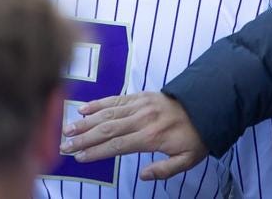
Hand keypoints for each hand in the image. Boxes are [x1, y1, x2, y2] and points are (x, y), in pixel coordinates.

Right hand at [60, 92, 206, 180]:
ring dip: (86, 122)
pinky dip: (98, 103)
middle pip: (107, 129)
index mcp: (151, 136)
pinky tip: (84, 109)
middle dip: (84, 138)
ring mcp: (139, 104)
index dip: (97, 152)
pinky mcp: (140, 95)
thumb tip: (143, 176)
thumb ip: (164, 170)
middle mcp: (141, 118)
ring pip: (107, 113)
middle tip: (65, 145)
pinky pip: (116, 99)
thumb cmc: (195, 137)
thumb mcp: (187, 160)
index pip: (117, 145)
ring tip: (67, 128)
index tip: (80, 158)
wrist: (206, 106)